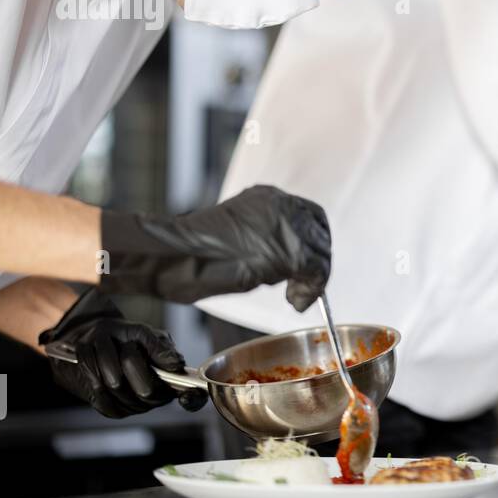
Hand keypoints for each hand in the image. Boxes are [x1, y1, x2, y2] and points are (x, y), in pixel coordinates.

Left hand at [38, 290, 206, 417]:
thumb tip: (176, 364)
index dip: (193, 398)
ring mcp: (135, 406)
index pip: (193, 398)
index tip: (186, 395)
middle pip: (146, 389)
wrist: (91, 341)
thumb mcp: (142, 333)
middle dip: (131, 360)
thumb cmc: (122, 337)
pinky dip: (91, 369)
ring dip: (105, 359)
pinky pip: (100, 394)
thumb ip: (158, 346)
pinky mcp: (112, 409)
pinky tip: (92, 362)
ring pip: (117, 386)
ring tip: (104, 346)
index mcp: (173, 377)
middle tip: (126, 345)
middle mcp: (157, 396)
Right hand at [98, 185, 330, 310]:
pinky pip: (315, 272)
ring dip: (313, 281)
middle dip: (316, 264)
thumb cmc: (197, 252)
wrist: (177, 256)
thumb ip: (267, 235)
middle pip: (319, 235)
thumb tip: (295, 258)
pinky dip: (310, 291)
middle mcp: (282, 204)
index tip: (310, 264)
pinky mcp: (288, 251)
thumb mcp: (240, 233)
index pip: (311, 216)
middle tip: (303, 287)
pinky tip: (295, 301)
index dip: (315, 242)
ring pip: (320, 254)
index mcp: (269, 195)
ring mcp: (286, 226)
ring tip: (295, 297)